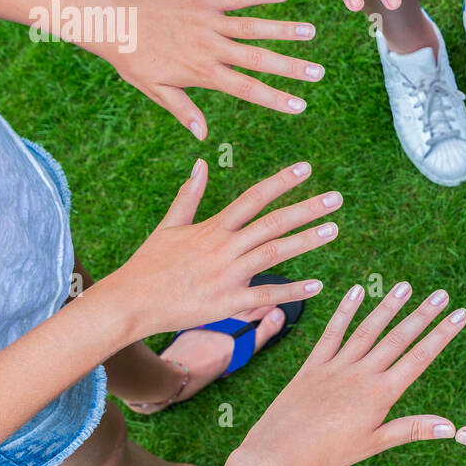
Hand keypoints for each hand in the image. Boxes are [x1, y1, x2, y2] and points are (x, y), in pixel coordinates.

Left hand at [95, 0, 322, 138]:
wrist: (111, 21)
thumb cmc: (133, 61)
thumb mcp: (156, 90)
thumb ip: (184, 110)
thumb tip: (205, 136)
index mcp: (201, 72)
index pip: (246, 88)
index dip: (275, 98)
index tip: (300, 106)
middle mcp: (210, 46)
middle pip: (258, 58)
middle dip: (291, 67)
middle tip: (319, 73)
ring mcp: (209, 21)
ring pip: (254, 26)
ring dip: (284, 29)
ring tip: (312, 32)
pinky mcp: (204, 2)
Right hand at [98, 160, 339, 339]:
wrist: (129, 302)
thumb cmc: (149, 264)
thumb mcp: (169, 225)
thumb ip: (190, 194)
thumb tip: (201, 162)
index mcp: (213, 228)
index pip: (253, 197)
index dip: (281, 181)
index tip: (306, 168)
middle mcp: (224, 248)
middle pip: (272, 223)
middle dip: (306, 208)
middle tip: (337, 198)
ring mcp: (227, 276)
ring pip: (274, 254)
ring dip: (306, 241)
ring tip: (334, 229)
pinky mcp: (226, 303)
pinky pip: (266, 297)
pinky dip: (292, 292)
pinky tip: (318, 285)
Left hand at [237, 281, 465, 465]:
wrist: (280, 454)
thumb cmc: (329, 455)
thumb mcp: (373, 443)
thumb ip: (411, 429)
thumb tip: (451, 428)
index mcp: (380, 394)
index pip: (419, 358)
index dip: (442, 334)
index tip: (460, 315)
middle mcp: (361, 374)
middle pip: (398, 338)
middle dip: (423, 315)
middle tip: (443, 294)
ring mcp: (336, 366)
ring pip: (368, 330)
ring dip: (389, 306)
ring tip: (406, 286)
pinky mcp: (313, 364)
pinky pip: (332, 332)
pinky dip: (345, 310)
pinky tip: (356, 290)